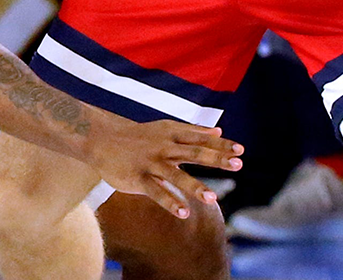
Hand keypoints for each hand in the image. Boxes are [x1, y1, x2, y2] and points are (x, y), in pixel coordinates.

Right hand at [85, 116, 241, 219]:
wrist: (101, 138)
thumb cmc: (139, 136)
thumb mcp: (167, 128)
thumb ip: (193, 131)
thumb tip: (219, 131)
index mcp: (172, 135)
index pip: (201, 139)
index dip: (220, 144)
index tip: (240, 150)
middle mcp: (163, 147)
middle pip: (193, 152)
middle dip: (216, 159)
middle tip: (238, 165)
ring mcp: (150, 163)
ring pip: (174, 175)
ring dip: (194, 186)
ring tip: (212, 198)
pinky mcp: (137, 178)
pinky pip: (155, 191)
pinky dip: (169, 201)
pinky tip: (183, 213)